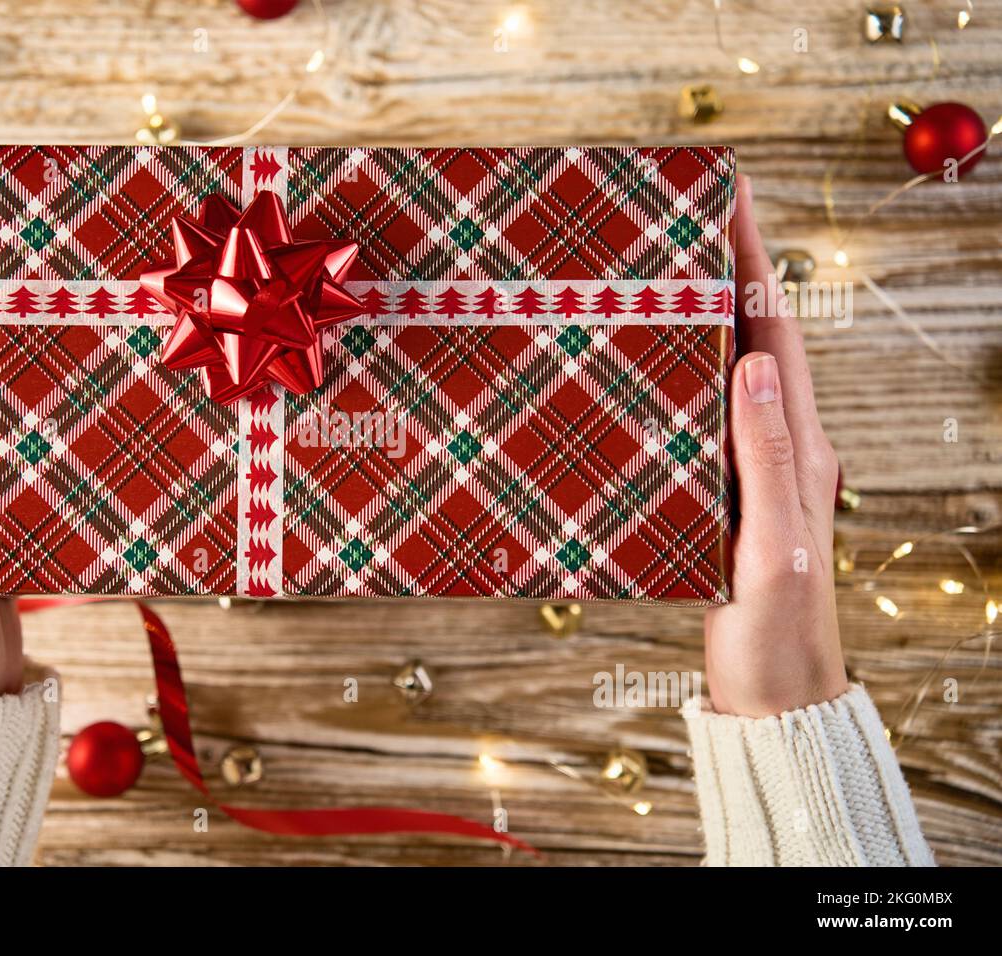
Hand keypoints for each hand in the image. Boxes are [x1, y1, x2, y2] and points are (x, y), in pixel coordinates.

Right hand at [703, 175, 847, 716]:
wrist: (774, 697)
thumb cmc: (776, 634)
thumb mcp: (771, 549)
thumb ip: (765, 460)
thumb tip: (752, 364)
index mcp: (800, 451)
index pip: (777, 336)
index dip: (755, 263)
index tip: (732, 200)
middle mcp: (781, 450)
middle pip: (755, 339)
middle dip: (728, 270)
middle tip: (687, 218)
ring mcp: (753, 472)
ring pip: (727, 373)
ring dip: (703, 316)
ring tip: (662, 271)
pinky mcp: (724, 497)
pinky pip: (704, 417)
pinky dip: (681, 375)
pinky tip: (647, 368)